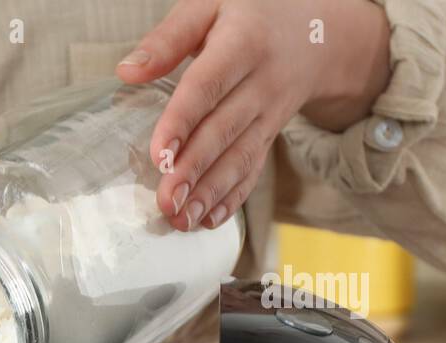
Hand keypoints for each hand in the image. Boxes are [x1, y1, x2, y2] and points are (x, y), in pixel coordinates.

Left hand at [116, 0, 391, 231]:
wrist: (317, 28)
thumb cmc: (250, 13)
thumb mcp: (211, 5)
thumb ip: (169, 37)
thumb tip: (127, 71)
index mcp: (243, 43)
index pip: (208, 87)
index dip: (182, 122)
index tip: (159, 156)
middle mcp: (263, 82)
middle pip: (225, 131)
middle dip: (195, 170)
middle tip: (167, 201)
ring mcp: (271, 112)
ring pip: (241, 157)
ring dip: (211, 193)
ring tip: (181, 219)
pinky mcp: (271, 134)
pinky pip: (255, 169)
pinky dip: (234, 197)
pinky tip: (209, 219)